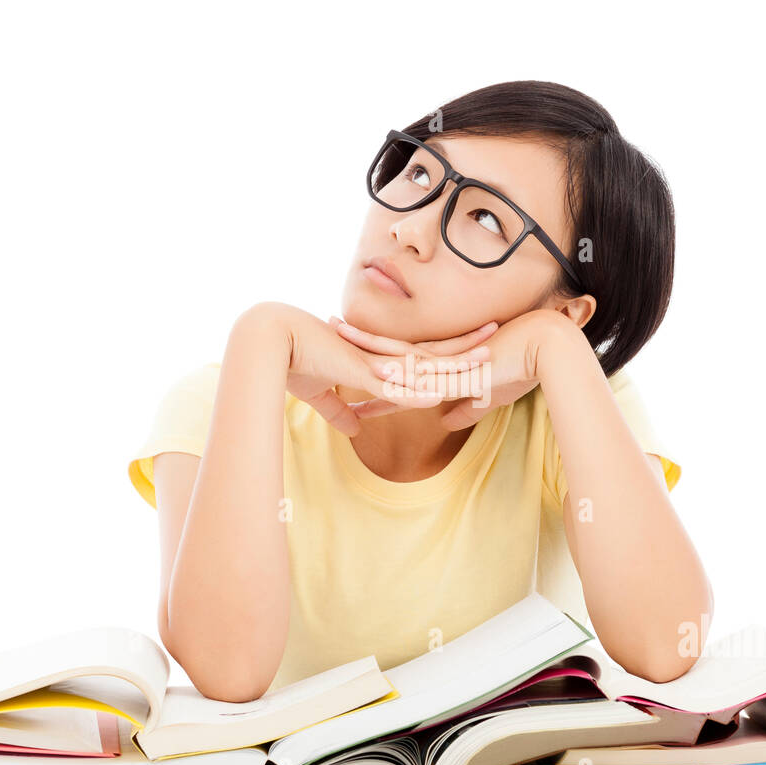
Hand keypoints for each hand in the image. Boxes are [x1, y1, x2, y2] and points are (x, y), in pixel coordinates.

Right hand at [243, 302, 491, 435]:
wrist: (269, 342)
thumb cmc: (293, 363)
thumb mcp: (321, 395)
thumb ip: (340, 411)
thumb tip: (354, 428)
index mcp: (375, 359)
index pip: (419, 355)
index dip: (446, 352)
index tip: (471, 348)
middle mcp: (379, 357)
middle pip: (431, 352)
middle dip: (464, 346)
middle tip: (496, 335)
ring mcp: (373, 363)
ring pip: (422, 364)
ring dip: (453, 362)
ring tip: (487, 358)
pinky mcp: (359, 374)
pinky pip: (396, 384)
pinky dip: (418, 389)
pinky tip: (442, 391)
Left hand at [333, 308, 565, 430]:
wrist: (546, 349)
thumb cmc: (521, 370)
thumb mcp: (487, 397)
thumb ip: (465, 409)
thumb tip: (446, 423)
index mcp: (440, 368)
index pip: (399, 373)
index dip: (371, 377)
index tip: (346, 375)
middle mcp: (437, 362)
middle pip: (388, 358)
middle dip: (356, 351)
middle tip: (325, 338)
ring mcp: (446, 362)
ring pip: (398, 357)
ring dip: (368, 350)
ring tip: (337, 338)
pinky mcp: (460, 367)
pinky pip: (424, 372)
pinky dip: (401, 373)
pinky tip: (376, 369)